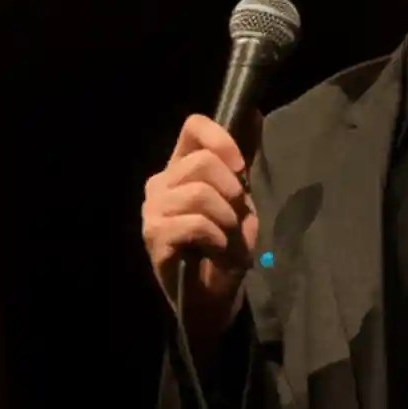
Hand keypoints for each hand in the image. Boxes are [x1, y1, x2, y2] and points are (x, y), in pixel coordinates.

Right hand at [143, 113, 260, 343]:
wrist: (213, 296)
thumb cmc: (224, 245)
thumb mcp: (241, 197)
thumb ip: (242, 158)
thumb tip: (255, 112)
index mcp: (179, 167)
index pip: (193, 126)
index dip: (221, 140)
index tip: (240, 168)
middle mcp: (160, 183)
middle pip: (202, 163)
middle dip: (231, 192)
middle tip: (234, 218)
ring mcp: (152, 210)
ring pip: (199, 193)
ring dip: (226, 220)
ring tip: (225, 239)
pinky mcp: (154, 236)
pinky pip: (196, 223)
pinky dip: (217, 239)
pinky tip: (214, 251)